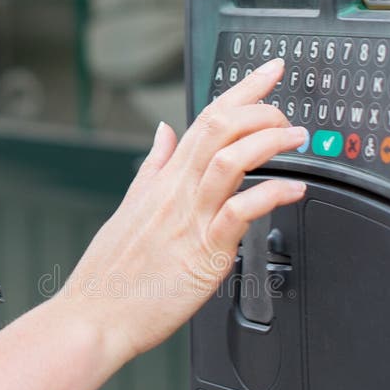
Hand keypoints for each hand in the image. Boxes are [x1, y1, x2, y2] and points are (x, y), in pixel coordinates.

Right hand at [65, 58, 305, 362]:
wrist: (94, 318)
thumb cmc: (110, 275)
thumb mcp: (129, 207)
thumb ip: (152, 167)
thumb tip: (164, 131)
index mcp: (163, 182)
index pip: (205, 120)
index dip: (241, 91)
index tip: (268, 71)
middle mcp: (176, 193)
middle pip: (219, 128)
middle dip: (260, 108)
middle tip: (287, 111)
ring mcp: (189, 220)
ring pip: (229, 160)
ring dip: (268, 141)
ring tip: (295, 139)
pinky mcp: (202, 254)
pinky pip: (238, 213)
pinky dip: (269, 195)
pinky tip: (292, 190)